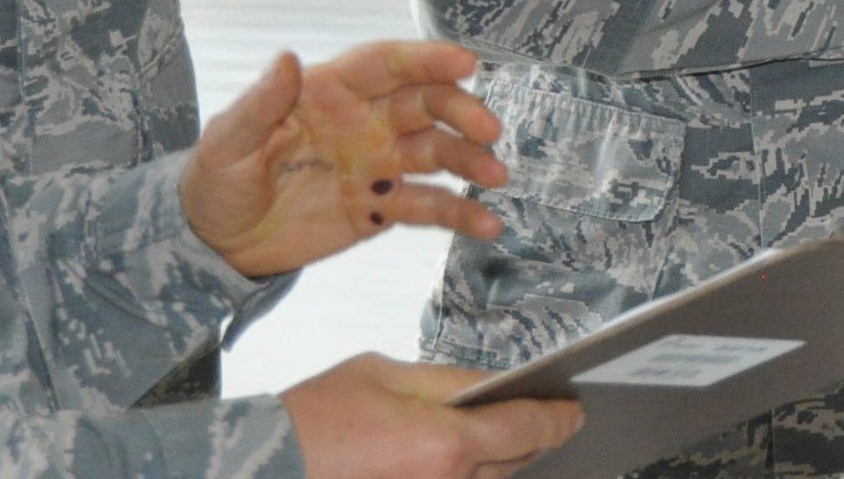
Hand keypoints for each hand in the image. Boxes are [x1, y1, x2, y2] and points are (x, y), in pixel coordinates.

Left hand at [184, 41, 509, 278]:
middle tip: (488, 131)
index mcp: (328, 91)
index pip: (385, 65)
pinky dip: (459, 214)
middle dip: (460, 111)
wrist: (216, 243)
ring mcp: (376, 163)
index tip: (465, 62)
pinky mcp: (380, 207)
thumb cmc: (216, 179)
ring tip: (495, 179)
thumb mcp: (226, 141)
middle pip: (424, 104)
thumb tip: (285, 58)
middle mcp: (363, 120)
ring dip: (469, 161)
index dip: (426, 59)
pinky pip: (428, 206)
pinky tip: (487, 225)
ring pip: (435, 153)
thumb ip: (259, 104)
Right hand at [286, 355, 581, 478]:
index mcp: (446, 441)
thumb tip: (491, 384)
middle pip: (515, 462)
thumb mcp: (385, 374)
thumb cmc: (318, 418)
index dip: (560, 416)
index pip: (528, 428)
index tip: (575, 408)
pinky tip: (459, 460)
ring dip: (501, 462)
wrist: (268, 466)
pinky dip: (466, 476)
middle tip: (547, 416)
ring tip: (505, 436)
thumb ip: (447, 380)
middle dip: (533, 437)